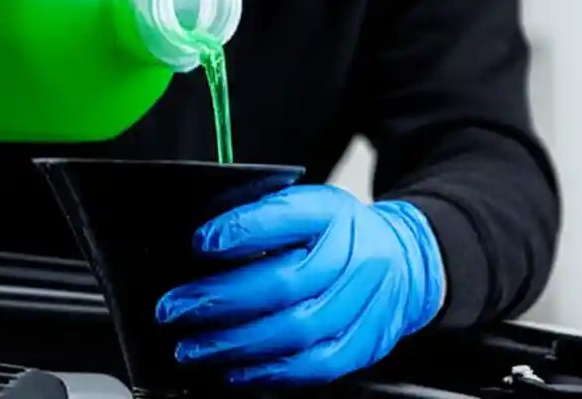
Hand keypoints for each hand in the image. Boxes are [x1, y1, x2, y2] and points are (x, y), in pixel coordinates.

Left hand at [155, 185, 445, 385]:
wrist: (405, 260)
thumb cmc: (340, 234)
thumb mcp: (307, 206)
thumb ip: (262, 219)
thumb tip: (201, 245)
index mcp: (332, 212)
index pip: (288, 216)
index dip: (242, 230)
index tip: (200, 243)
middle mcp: (353, 254)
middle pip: (286, 281)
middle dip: (221, 299)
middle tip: (175, 309)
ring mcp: (364, 302)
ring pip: (298, 330)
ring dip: (236, 344)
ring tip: (193, 348)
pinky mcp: (366, 342)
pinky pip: (316, 366)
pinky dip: (270, 374)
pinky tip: (235, 372)